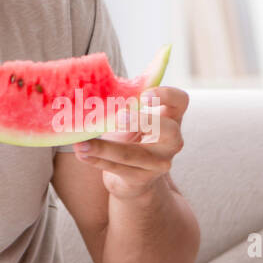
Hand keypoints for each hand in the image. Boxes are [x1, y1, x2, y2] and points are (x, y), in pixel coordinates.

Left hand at [73, 86, 187, 199]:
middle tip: (118, 118)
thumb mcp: (133, 116)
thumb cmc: (131, 136)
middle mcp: (172, 141)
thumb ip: (126, 101)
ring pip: (133, 154)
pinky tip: (82, 153)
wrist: (131, 177)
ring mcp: (159, 163)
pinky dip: (96, 160)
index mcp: (171, 117)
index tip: (144, 95)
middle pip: (169, 131)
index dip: (166, 95)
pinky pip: (118, 169)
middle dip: (143, 122)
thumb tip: (99, 84)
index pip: (181, 101)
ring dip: (105, 148)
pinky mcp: (142, 178)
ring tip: (82, 143)